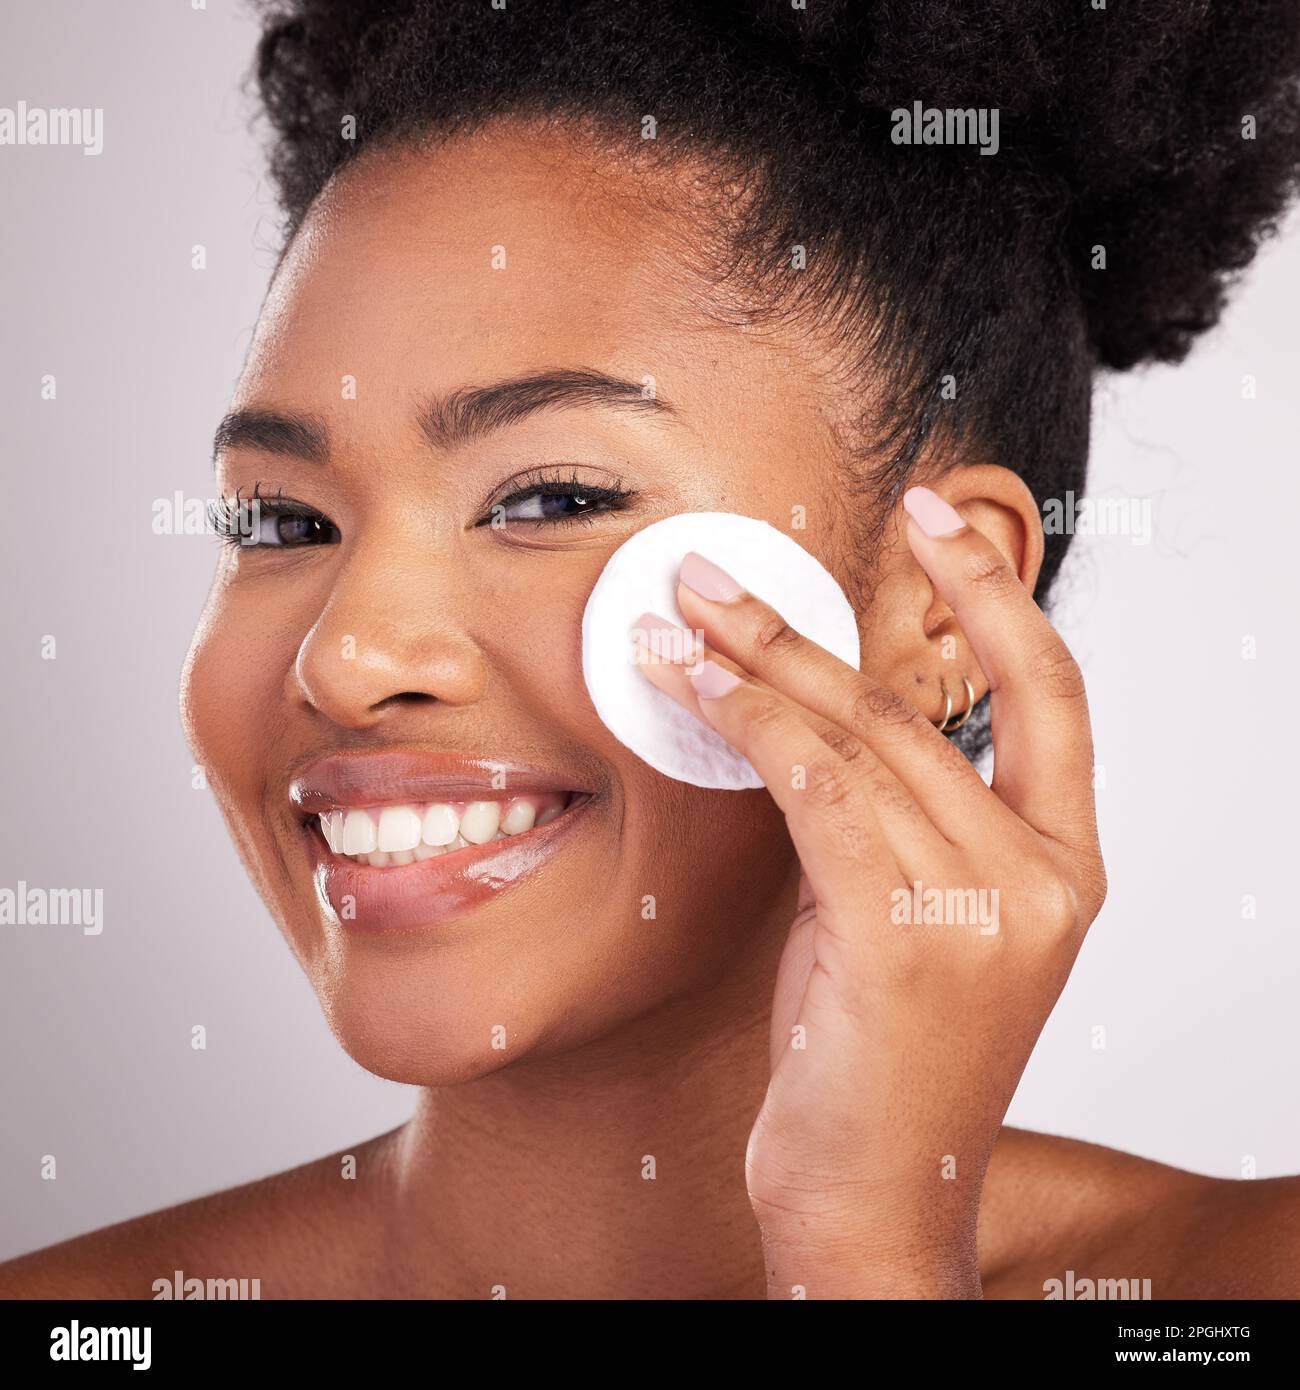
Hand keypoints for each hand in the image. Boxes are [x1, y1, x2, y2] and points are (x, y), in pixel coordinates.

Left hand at [632, 488, 1106, 1298]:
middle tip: (714, 571)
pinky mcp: (909, 933)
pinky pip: (818, 788)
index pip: (1051, 692)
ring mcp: (988, 906)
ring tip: (675, 618)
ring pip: (858, 736)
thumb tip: (799, 696)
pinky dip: (748, 723)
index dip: (992, 592)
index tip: (931, 517)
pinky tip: (690, 686)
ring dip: (754, 662)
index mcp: (1064, 864)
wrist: (870, 1197)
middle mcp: (1045, 877)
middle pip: (917, 705)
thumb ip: (884, 811)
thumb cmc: (876, 1056)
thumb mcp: (903, 913)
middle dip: (803, 624)